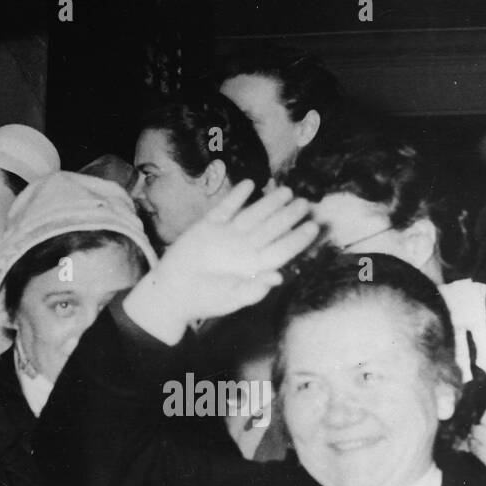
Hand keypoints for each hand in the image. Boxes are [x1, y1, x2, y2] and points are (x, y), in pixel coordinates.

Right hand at [123, 181, 316, 342]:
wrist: (173, 293)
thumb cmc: (205, 301)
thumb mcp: (231, 300)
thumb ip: (254, 289)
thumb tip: (279, 277)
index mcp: (255, 266)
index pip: (282, 249)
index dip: (298, 238)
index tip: (313, 227)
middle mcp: (245, 248)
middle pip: (272, 228)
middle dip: (288, 215)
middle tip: (304, 203)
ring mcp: (228, 235)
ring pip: (253, 214)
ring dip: (269, 203)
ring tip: (285, 191)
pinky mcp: (208, 226)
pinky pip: (226, 208)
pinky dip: (236, 197)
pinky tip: (249, 185)